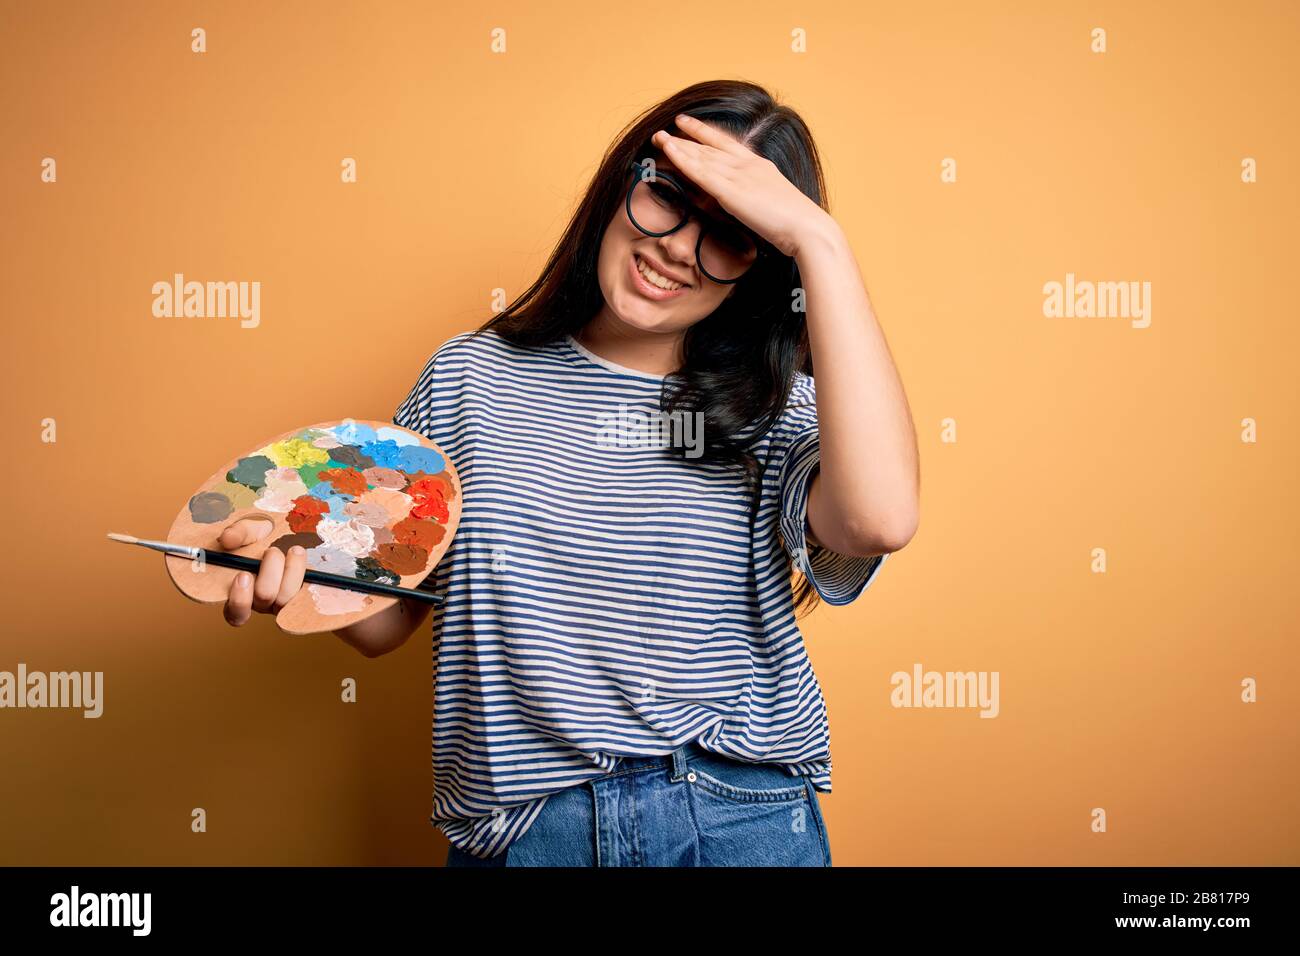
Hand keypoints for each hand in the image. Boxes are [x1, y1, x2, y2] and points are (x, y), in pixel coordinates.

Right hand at [217, 516, 308, 626]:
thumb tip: (227, 539)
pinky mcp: (303, 595)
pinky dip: (307, 579)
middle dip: (270, 571)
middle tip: (271, 551)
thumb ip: (237, 533)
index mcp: (241, 594)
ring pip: (288, 597)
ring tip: (295, 550)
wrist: (285, 535)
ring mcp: (283, 601)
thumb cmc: (259, 537)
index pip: (235, 613)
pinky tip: (305, 561)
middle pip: (265, 597)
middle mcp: (261, 602)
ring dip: (293, 571)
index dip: (240, 599)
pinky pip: (307, 597)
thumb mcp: (246, 530)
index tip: (243, 575)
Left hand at [651, 113, 836, 258]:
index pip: (726, 144)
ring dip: (678, 146)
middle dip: (684, 138)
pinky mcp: (730, 190)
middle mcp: (747, 165)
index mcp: (759, 166)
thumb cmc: (796, 225)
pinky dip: (682, 159)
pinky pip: (700, 171)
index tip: (687, 124)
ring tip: (658, 138)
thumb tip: (742, 204)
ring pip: (701, 156)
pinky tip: (668, 151)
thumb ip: (755, 199)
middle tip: (663, 131)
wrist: (807, 229)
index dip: (704, 133)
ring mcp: (739, 175)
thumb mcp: (773, 204)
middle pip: (709, 148)